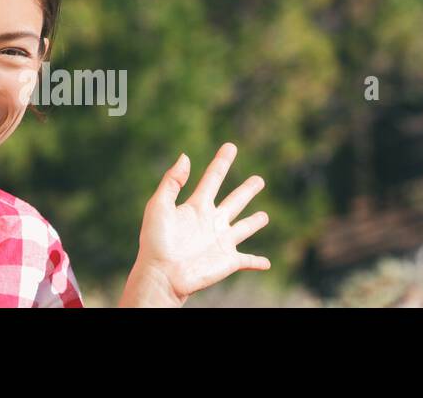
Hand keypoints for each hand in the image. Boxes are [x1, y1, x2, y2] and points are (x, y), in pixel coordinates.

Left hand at [119, 143, 270, 306]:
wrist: (162, 274)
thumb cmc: (156, 241)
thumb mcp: (159, 206)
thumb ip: (172, 181)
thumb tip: (185, 157)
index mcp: (196, 207)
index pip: (212, 179)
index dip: (221, 162)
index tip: (230, 146)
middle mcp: (211, 222)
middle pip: (234, 201)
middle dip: (247, 190)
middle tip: (259, 179)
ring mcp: (221, 241)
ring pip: (244, 228)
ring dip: (255, 222)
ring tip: (265, 216)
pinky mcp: (228, 260)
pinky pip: (247, 260)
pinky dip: (258, 262)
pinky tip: (266, 263)